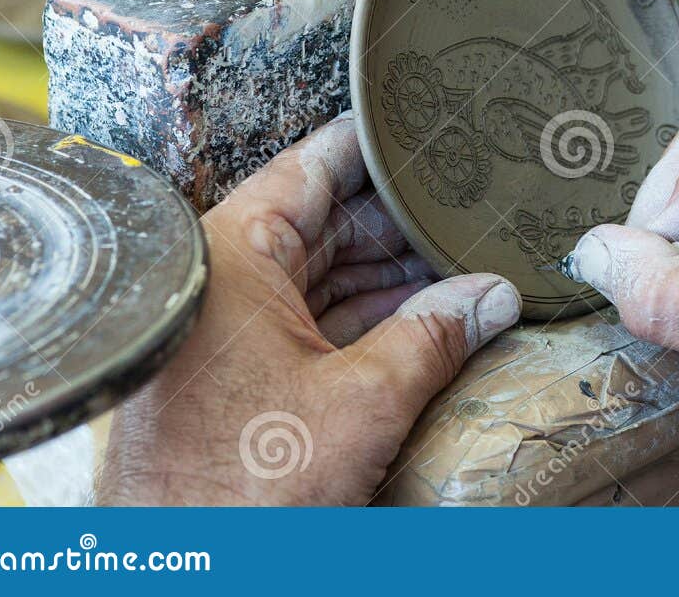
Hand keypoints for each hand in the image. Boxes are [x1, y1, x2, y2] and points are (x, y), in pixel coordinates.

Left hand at [97, 115, 520, 505]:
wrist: (183, 573)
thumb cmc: (241, 492)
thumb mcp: (361, 402)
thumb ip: (433, 335)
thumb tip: (495, 295)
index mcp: (232, 254)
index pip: (315, 164)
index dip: (380, 143)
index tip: (431, 125)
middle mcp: (222, 278)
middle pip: (326, 219)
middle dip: (402, 221)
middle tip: (470, 205)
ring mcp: (227, 327)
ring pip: (323, 273)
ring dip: (392, 274)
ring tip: (465, 263)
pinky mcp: (236, 373)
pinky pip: (311, 321)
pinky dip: (367, 319)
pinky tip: (429, 318)